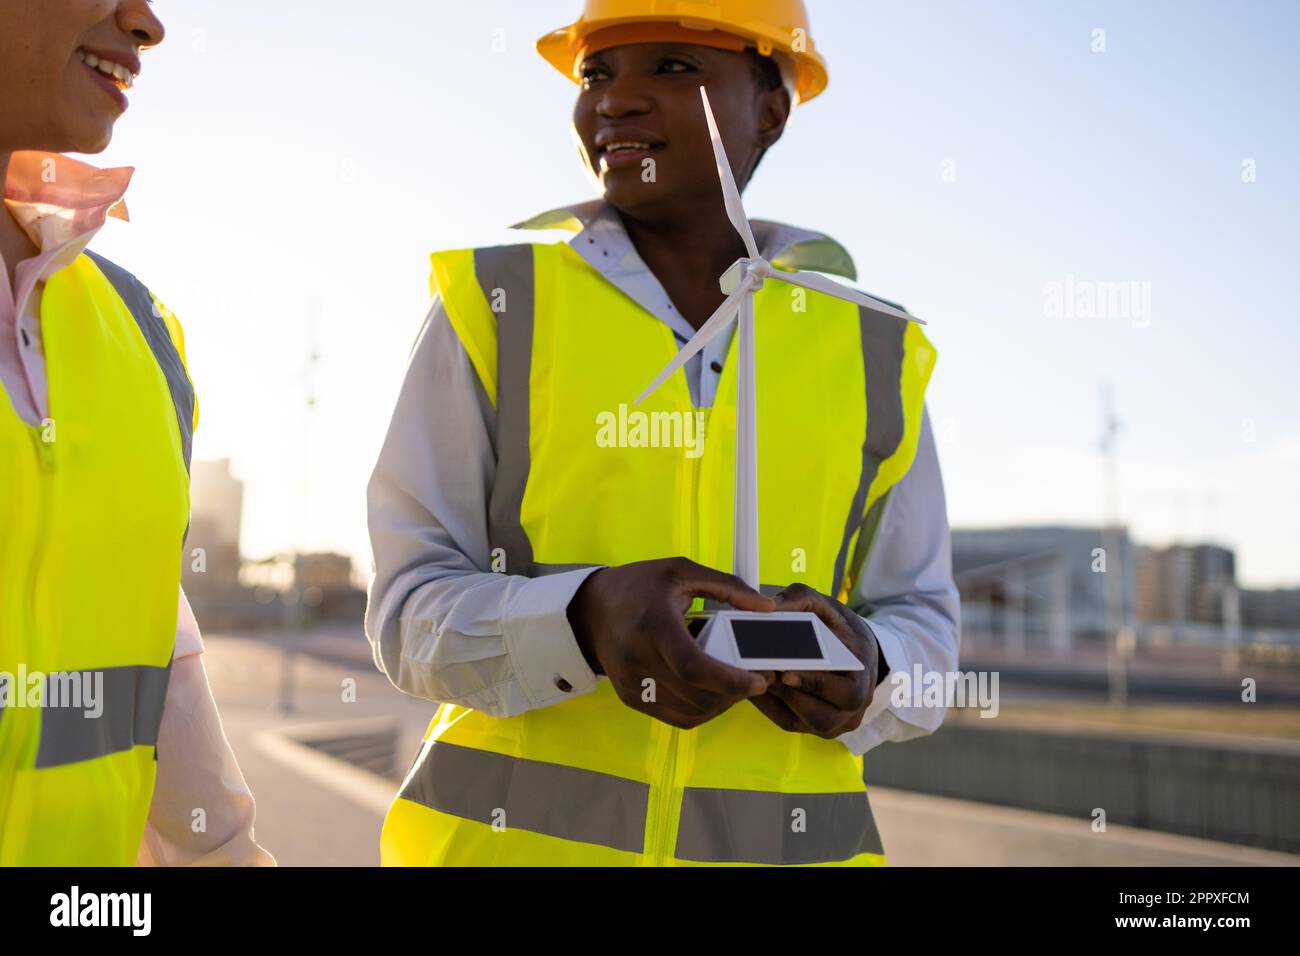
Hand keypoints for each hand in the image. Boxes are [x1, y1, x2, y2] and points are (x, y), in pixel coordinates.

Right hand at [567, 557, 773, 728]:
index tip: (759, 679)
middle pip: (697, 695)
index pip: (693, 666)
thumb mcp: (682, 571)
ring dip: (722, 704)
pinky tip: (713, 692)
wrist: (590, 609)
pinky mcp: (631, 697)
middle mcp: (639, 658)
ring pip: (691, 712)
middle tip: (758, 679)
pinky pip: (677, 718)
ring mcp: (633, 683)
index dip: (730, 680)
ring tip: (736, 683)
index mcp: (654, 625)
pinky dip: (702, 711)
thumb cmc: (639, 586)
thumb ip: (728, 586)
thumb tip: (766, 607)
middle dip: (736, 693)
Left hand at [748, 583, 883, 738]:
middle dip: (790, 695)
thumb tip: (769, 607)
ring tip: (756, 679)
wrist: (853, 651)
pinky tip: (752, 687)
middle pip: (823, 715)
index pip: (845, 691)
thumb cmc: (837, 627)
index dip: (815, 684)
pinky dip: (769, 706)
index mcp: (864, 675)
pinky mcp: (817, 727)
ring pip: (804, 723)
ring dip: (777, 702)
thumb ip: (800, 600)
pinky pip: (790, 722)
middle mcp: (855, 705)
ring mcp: (838, 721)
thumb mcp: (825, 605)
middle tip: (762, 676)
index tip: (785, 672)